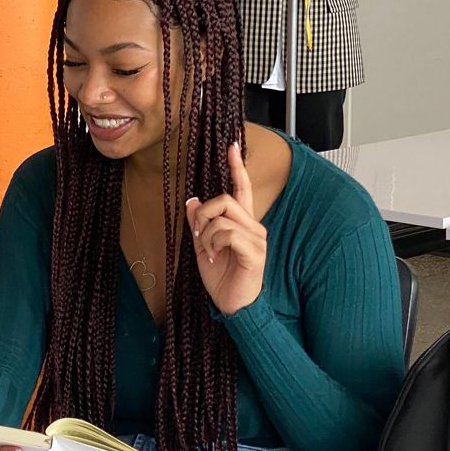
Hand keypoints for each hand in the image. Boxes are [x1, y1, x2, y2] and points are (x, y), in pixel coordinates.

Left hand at [185, 142, 266, 315]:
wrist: (233, 305)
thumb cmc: (222, 277)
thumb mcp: (202, 245)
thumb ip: (199, 223)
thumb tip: (193, 200)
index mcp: (242, 222)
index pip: (241, 188)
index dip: (236, 166)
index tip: (232, 145)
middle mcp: (253, 226)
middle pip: (224, 199)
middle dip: (203, 215)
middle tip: (200, 237)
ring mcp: (257, 238)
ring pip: (222, 216)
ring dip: (206, 234)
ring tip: (210, 252)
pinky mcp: (255, 251)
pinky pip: (228, 233)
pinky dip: (214, 244)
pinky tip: (216, 258)